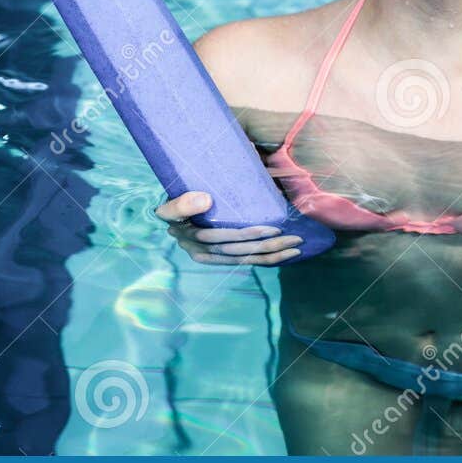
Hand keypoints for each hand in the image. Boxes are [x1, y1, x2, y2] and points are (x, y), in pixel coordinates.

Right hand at [155, 191, 303, 265]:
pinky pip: (243, 262)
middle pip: (239, 252)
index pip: (224, 239)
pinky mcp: (217, 259)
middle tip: (295, 239)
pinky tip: (281, 256)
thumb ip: (182, 204)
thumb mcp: (169, 207)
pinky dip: (263, 260)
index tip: (273, 228)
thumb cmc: (171, 210)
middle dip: (269, 246)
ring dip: (271, 256)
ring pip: (244, 260)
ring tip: (295, 249)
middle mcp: (202, 253)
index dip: (249, 235)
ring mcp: (210, 258)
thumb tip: (206, 200)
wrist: (166, 222)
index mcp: (192, 240)